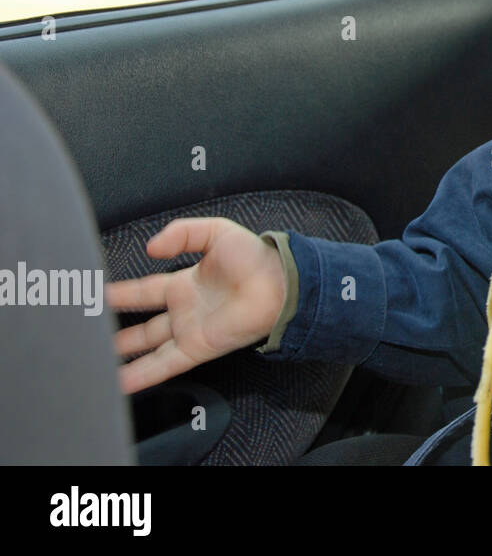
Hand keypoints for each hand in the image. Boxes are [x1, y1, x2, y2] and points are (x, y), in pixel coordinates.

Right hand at [105, 217, 287, 394]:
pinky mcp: (198, 346)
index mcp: (186, 284)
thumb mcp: (215, 232)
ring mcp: (189, 330)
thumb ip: (182, 234)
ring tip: (93, 365)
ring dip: (121, 357)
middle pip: (140, 325)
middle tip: (86, 335)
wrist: (281, 281)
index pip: (143, 291)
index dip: (119, 294)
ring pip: (147, 348)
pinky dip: (142, 374)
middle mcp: (184, 310)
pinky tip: (119, 383)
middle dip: (113, 331)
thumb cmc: (256, 257)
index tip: (94, 296)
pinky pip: (164, 363)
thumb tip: (151, 247)